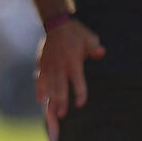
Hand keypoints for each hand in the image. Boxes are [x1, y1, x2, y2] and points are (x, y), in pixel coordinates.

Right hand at [37, 18, 105, 140]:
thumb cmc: (76, 34)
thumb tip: (101, 52)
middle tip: (62, 115)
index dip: (80, 93)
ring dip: (50, 100)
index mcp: (73, 62)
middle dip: (61, 102)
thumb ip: (94, 48)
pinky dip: (39, 90)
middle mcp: (60, 66)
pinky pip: (39, 80)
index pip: (77, 81)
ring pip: (49, 87)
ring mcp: (49, 66)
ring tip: (52, 113)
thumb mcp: (89, 39)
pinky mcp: (42, 65)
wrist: (57, 24)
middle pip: (61, 88)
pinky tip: (40, 100)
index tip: (80, 104)